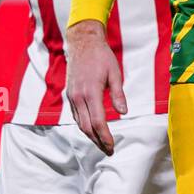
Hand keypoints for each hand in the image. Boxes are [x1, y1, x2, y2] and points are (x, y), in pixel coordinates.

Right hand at [65, 20, 126, 155]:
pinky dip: (84, 125)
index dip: (105, 136)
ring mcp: (72, 96)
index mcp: (91, 92)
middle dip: (98, 141)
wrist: (82, 43)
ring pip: (79, 123)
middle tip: (109, 150)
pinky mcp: (70, 94)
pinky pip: (76, 115)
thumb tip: (123, 112)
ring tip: (102, 143)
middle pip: (86, 127)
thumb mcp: (114, 73)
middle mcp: (79, 96)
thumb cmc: (101, 56)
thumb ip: (118, 94)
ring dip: (90, 135)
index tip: (112, 146)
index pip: (97, 121)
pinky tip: (92, 129)